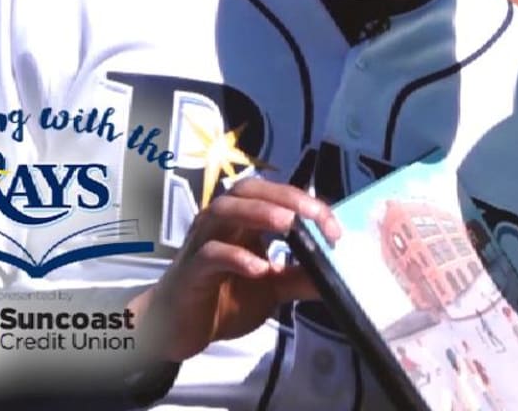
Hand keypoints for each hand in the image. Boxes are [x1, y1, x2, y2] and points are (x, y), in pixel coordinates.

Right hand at [128, 177, 341, 361]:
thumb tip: (337, 272)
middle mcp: (221, 222)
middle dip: (285, 197)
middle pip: (249, 190)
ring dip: (258, 213)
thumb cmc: (224, 299)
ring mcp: (203, 242)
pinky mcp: (191, 269)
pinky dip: (236, 256)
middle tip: (315, 215)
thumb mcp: (272, 288)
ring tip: (288, 225)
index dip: (306, 203)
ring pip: (225, 211)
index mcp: (244, 220)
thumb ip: (300, 277)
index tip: (333, 226)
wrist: (180, 328)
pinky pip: (211, 254)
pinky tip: (260, 268)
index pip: (276, 195)